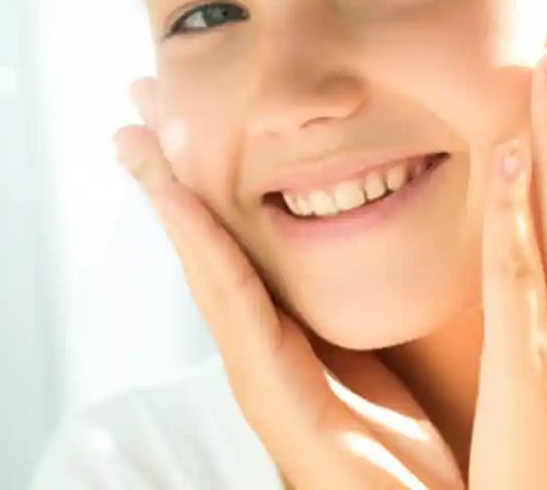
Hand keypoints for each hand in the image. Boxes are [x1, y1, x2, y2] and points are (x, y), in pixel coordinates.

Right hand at [114, 79, 463, 489]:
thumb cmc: (411, 452)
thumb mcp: (385, 360)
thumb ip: (362, 309)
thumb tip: (375, 235)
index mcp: (290, 333)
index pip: (240, 235)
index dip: (206, 173)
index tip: (183, 111)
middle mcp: (263, 346)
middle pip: (208, 238)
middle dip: (170, 167)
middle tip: (138, 93)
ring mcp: (257, 371)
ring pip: (206, 261)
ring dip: (166, 194)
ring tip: (134, 131)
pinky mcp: (269, 395)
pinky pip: (233, 302)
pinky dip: (201, 246)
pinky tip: (176, 198)